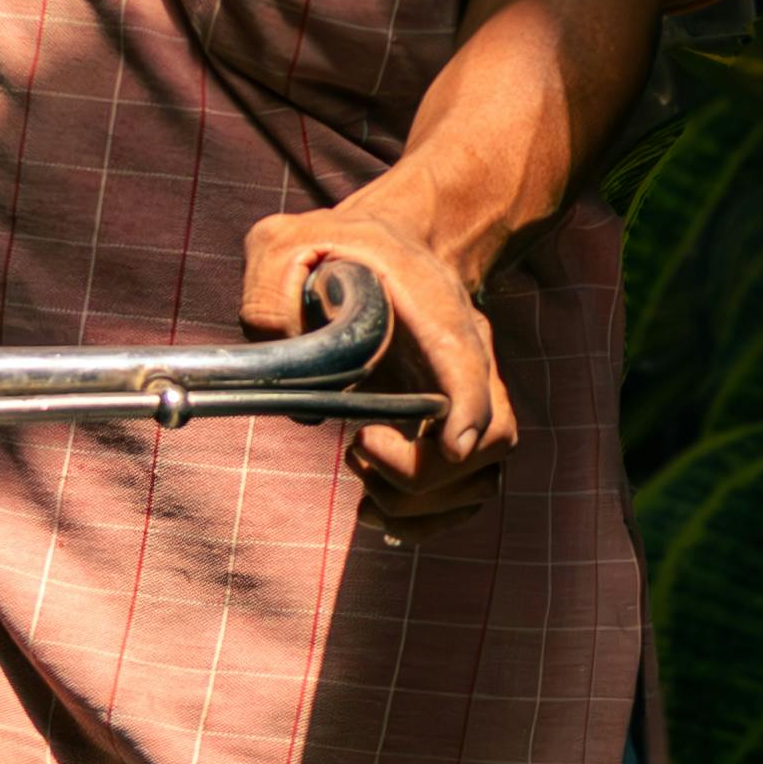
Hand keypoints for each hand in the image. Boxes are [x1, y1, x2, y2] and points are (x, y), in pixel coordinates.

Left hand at [240, 205, 516, 535]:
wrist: (390, 247)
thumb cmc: (336, 250)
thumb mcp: (288, 241)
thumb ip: (272, 288)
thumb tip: (279, 348)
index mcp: (434, 307)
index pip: (469, 361)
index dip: (468, 407)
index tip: (447, 444)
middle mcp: (469, 359)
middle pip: (490, 439)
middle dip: (419, 471)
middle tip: (357, 445)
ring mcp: (469, 402)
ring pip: (482, 481)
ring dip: (420, 503)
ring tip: (360, 469)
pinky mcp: (453, 434)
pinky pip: (465, 500)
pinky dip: (425, 522)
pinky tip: (374, 510)